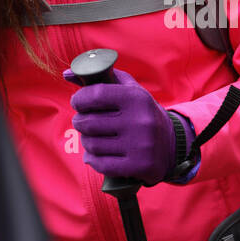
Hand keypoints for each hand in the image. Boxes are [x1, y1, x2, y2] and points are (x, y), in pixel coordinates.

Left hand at [62, 67, 183, 185]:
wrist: (172, 144)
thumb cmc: (141, 112)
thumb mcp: (128, 89)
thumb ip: (99, 78)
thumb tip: (67, 74)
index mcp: (136, 98)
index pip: (95, 95)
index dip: (79, 98)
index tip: (77, 102)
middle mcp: (139, 121)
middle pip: (89, 122)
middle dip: (79, 121)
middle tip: (82, 121)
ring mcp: (139, 145)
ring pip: (92, 144)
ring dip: (85, 141)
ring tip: (90, 137)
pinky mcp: (139, 166)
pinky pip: (101, 164)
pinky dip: (92, 160)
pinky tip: (94, 155)